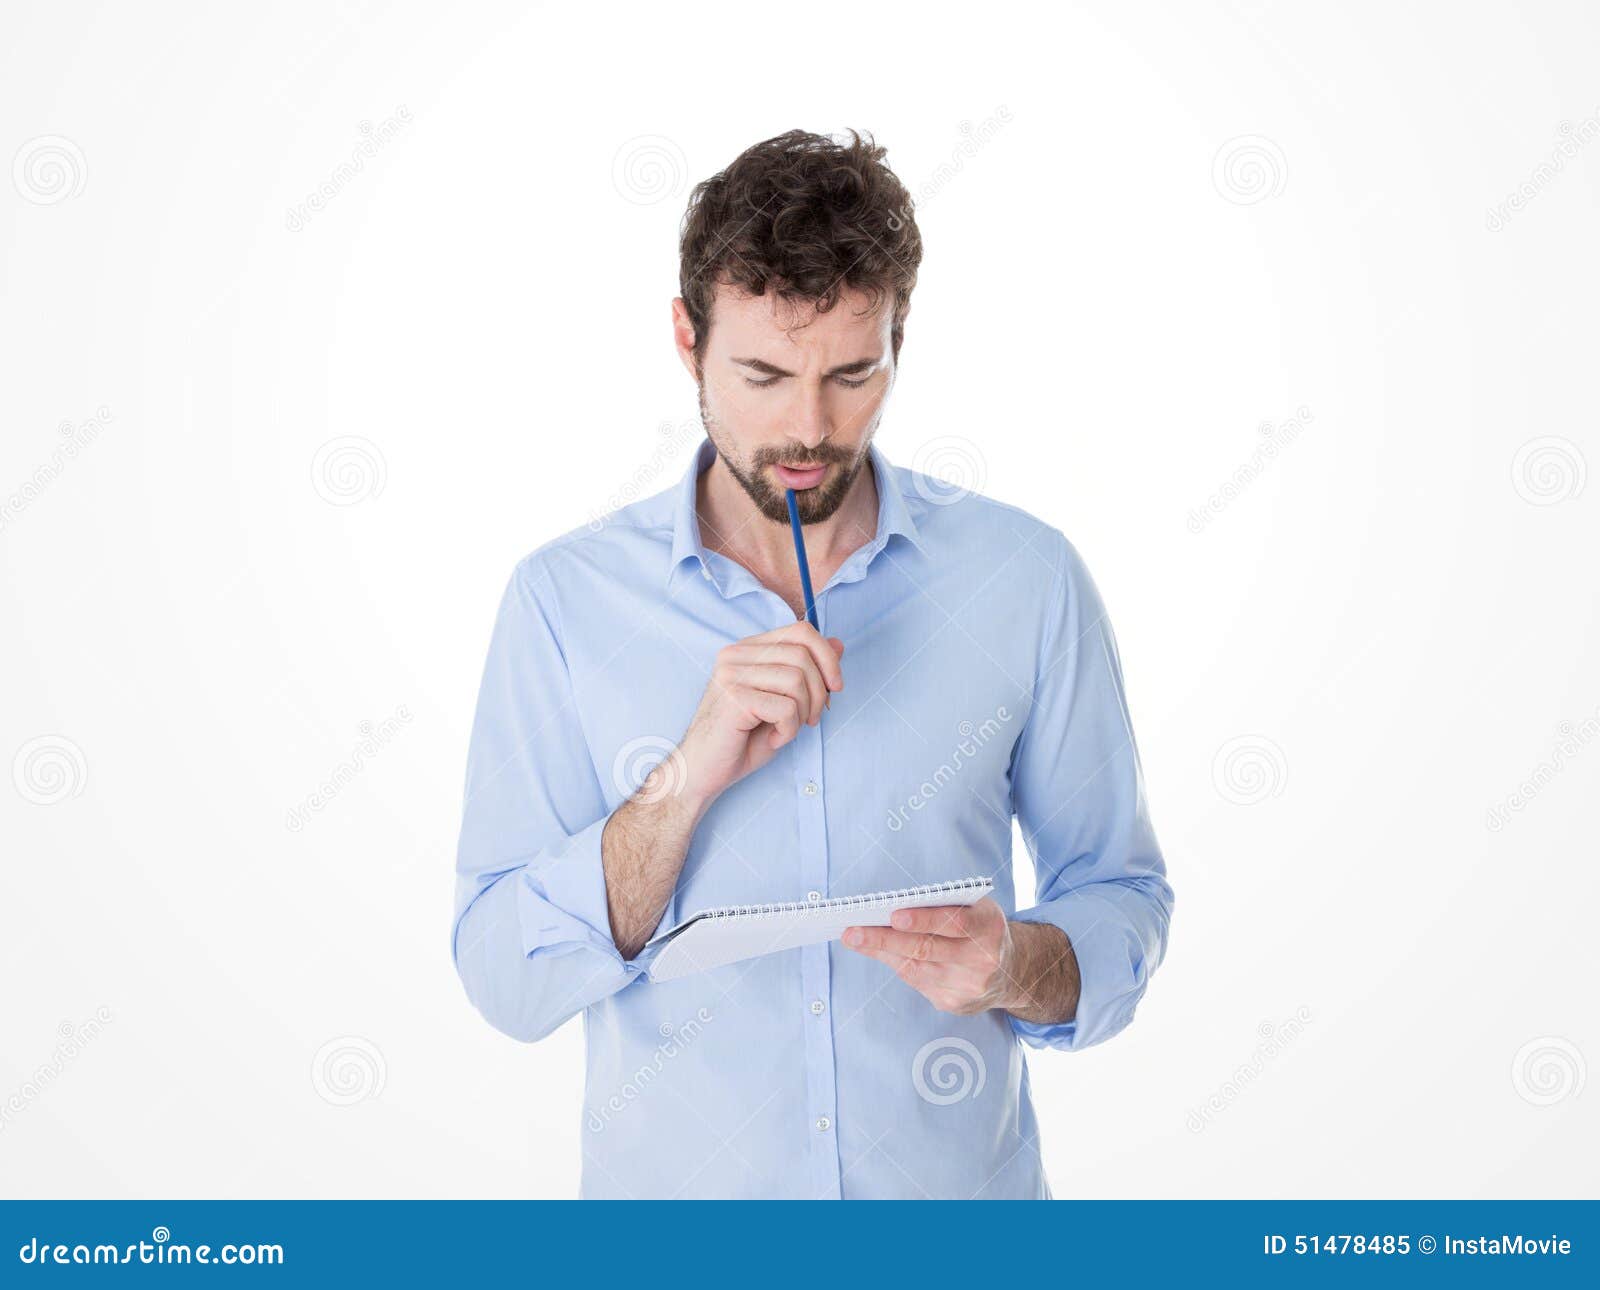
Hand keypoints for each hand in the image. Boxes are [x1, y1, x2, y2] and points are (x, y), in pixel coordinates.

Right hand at [674, 622, 843, 809]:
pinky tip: (773, 739)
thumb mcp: (784, 700)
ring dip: (803, 713)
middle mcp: (736, 655)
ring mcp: (732, 674)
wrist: (703, 770)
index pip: (800, 631)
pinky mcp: (734, 697)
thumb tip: (838, 644)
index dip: (828, 657)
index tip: (835, 686)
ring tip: (787, 730)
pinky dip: (789, 730)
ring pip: (797, 680)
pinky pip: (786, 707)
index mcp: (748, 649)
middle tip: (810, 720)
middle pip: (802, 655)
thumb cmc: (742, 738)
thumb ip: (808, 671)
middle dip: (819, 692)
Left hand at [843, 898, 1078, 1022]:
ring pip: (916, 969)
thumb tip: (891, 909)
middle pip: (927, 950)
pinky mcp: (954, 1004)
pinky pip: (917, 982)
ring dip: (882, 952)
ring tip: (855, 938)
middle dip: (885, 941)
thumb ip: (944, 907)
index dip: (924, 920)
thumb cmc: (982, 929)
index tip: (893, 915)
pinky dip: (896, 964)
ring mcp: (967, 987)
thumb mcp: (976, 909)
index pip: (954, 923)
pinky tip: (877, 952)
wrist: (1014, 971)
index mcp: (989, 929)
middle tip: (853, 933)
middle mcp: (981, 961)